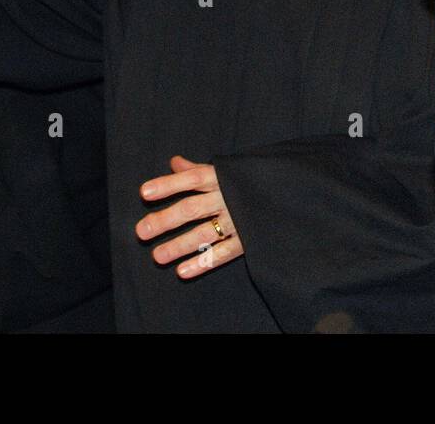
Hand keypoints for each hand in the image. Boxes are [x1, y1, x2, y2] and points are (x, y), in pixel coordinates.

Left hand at [136, 156, 243, 278]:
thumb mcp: (226, 170)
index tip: (145, 193)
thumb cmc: (251, 179)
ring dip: (179, 246)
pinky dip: (203, 262)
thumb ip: (198, 169)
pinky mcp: (248, 239)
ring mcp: (238, 220)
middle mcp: (227, 197)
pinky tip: (183, 271)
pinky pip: (223, 253)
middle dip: (165, 220)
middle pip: (191, 209)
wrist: (292, 192)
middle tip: (141, 231)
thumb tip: (174, 162)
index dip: (168, 185)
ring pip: (204, 234)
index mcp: (221, 178)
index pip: (191, 180)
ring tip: (157, 256)